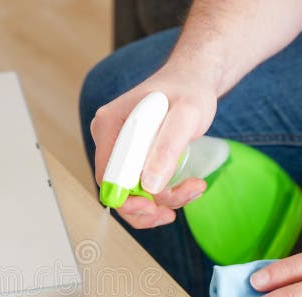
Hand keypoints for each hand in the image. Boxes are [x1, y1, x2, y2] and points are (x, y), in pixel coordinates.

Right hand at [89, 65, 217, 228]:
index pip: (106, 175)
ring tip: (193, 188)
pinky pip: (143, 188)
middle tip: (174, 210)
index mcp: (109, 126)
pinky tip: (187, 187)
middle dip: (148, 206)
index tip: (153, 206)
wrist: (194, 81)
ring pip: (134, 193)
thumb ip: (167, 147)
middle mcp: (110, 141)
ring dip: (164, 200)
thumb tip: (149, 185)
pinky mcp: (136, 159)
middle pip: (118, 190)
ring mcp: (122, 152)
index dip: (125, 198)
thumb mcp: (186, 114)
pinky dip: (165, 194)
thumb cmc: (188, 90)